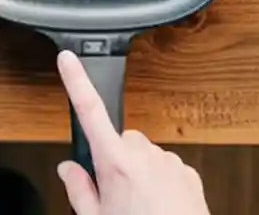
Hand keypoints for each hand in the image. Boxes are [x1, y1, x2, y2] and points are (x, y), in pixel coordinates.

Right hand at [55, 51, 208, 214]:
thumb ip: (79, 190)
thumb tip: (69, 171)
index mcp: (115, 164)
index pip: (90, 112)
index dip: (76, 82)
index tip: (69, 59)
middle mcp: (145, 156)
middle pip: (119, 141)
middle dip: (114, 159)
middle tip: (112, 194)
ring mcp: (170, 163)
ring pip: (144, 156)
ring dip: (138, 173)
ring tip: (139, 207)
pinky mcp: (189, 174)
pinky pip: (166, 169)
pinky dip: (159, 183)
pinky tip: (157, 208)